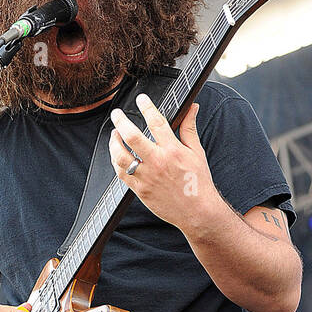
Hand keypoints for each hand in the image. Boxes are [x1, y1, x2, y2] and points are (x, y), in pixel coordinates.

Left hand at [109, 94, 216, 233]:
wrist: (197, 212)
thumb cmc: (198, 182)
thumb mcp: (197, 152)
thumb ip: (189, 128)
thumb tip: (192, 107)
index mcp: (173, 151)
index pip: (156, 122)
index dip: (146, 107)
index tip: (141, 99)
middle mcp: (158, 163)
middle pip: (131, 137)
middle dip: (121, 121)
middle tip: (117, 114)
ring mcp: (147, 178)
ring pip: (121, 156)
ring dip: (113, 143)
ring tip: (114, 135)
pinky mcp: (140, 190)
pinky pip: (121, 174)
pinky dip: (116, 162)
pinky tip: (117, 155)